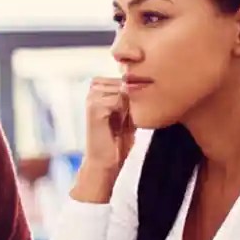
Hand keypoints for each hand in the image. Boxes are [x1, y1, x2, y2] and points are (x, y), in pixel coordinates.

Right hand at [71, 77, 135, 203]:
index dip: (134, 95)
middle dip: (131, 101)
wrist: (106, 162)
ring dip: (127, 107)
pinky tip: (116, 125)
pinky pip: (119, 99)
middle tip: (122, 121)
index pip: (127, 77)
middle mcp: (93, 88)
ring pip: (123, 89)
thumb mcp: (129, 112)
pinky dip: (123, 112)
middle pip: (125, 82)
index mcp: (100, 86)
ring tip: (119, 123)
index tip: (127, 115)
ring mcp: (92, 97)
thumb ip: (133, 96)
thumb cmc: (118, 139)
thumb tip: (147, 80)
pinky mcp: (94, 107)